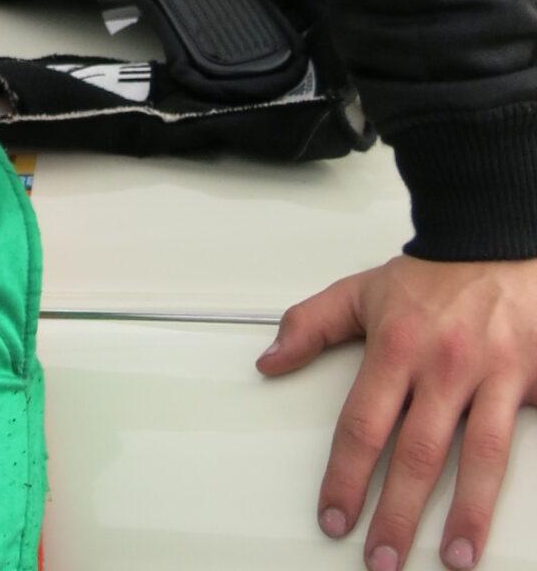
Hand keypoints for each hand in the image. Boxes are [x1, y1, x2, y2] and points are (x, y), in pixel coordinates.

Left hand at [258, 253, 536, 567]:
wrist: (491, 240)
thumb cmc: (431, 277)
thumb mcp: (361, 292)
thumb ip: (310, 327)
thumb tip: (268, 362)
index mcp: (395, 345)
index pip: (362, 424)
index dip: (345, 476)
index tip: (334, 516)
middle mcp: (443, 365)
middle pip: (417, 453)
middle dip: (398, 513)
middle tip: (381, 559)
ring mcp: (492, 376)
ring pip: (481, 456)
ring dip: (467, 514)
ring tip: (453, 558)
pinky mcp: (530, 381)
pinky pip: (525, 439)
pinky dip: (519, 482)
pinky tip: (508, 518)